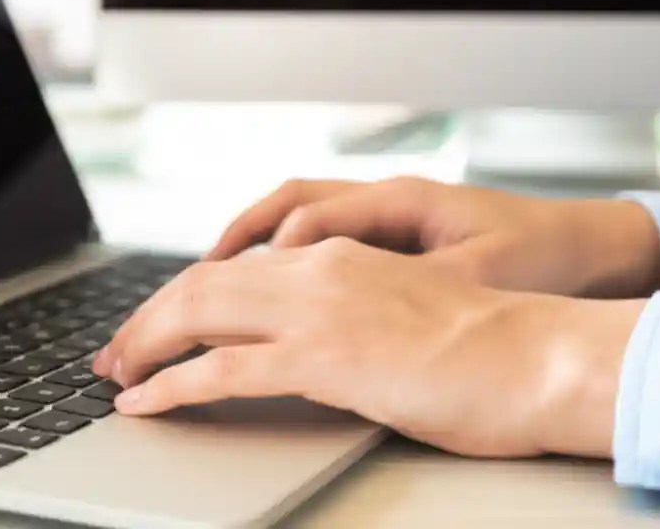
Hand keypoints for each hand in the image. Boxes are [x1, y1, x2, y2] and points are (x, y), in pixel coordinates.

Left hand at [95, 239, 644, 458]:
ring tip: (114, 374)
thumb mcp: (407, 315)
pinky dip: (170, 384)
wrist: (545, 356)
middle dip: (147, 318)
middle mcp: (320, 271)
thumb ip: (352, 317)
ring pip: (198, 313)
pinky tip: (144, 402)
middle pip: (203, 284)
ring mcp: (318, 311)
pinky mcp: (325, 357)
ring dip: (144, 345)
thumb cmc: (494, 348)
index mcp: (341, 257)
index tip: (156, 326)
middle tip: (114, 352)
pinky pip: (220, 368)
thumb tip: (314, 347)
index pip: (238, 269)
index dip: (184, 297)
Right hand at [209, 178, 659, 298]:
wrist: (594, 247)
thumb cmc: (547, 255)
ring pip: (305, 216)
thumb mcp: (482, 274)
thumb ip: (415, 285)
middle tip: (204, 271)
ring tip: (221, 278)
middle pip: (293, 202)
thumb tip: (356, 300)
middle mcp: (390, 198)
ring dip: (260, 242)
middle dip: (243, 234)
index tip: (246, 290)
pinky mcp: (401, 238)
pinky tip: (278, 291)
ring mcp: (393, 215)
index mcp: (405, 198)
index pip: (313, 215)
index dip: (272, 253)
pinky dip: (292, 257)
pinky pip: (329, 239)